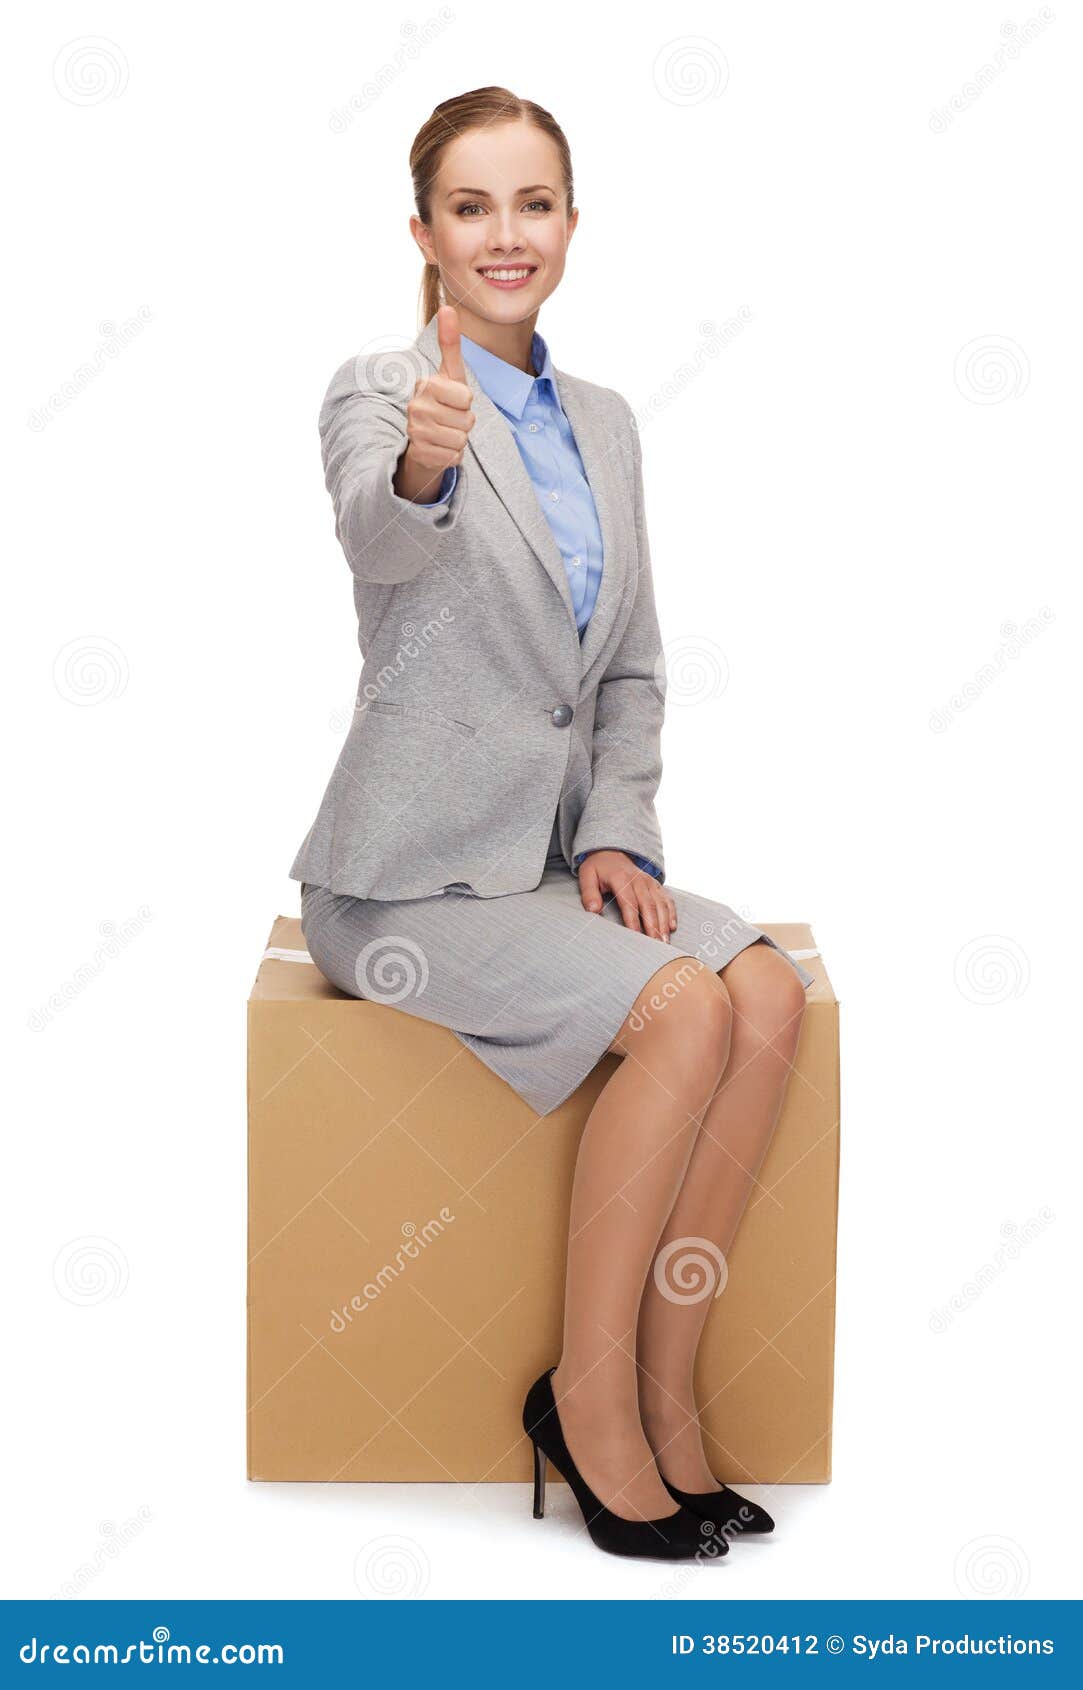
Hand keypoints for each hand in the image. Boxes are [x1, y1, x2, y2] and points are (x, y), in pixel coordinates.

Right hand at [404, 304, 475, 473]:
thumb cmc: (442, 402)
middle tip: (450, 419)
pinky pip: (454, 457)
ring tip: (445, 432)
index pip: (466, 397)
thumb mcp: (449, 374)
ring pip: (461, 439)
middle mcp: (416, 407)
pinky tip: (441, 448)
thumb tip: (448, 307)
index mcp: (425, 384)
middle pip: (467, 420)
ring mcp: (415, 432)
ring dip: (460, 439)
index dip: (466, 401)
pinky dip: (453, 455)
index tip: (453, 400)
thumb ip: (449, 343)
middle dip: (465, 422)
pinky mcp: (420, 455)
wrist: (422, 441)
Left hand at [577, 851, 677, 941]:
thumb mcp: (587, 876)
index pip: (629, 902)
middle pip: (648, 905)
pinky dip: (671, 913)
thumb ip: (589, 894)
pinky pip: (666, 899)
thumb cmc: (598, 868)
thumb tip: (594, 910)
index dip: (633, 920)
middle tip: (655, 944)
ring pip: (660, 904)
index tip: (636, 936)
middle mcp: (638, 880)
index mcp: (621, 878)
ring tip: (664, 941)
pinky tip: (672, 927)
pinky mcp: (655, 885)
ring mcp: (649, 882)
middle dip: (653, 926)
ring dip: (664, 922)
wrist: (611, 853)